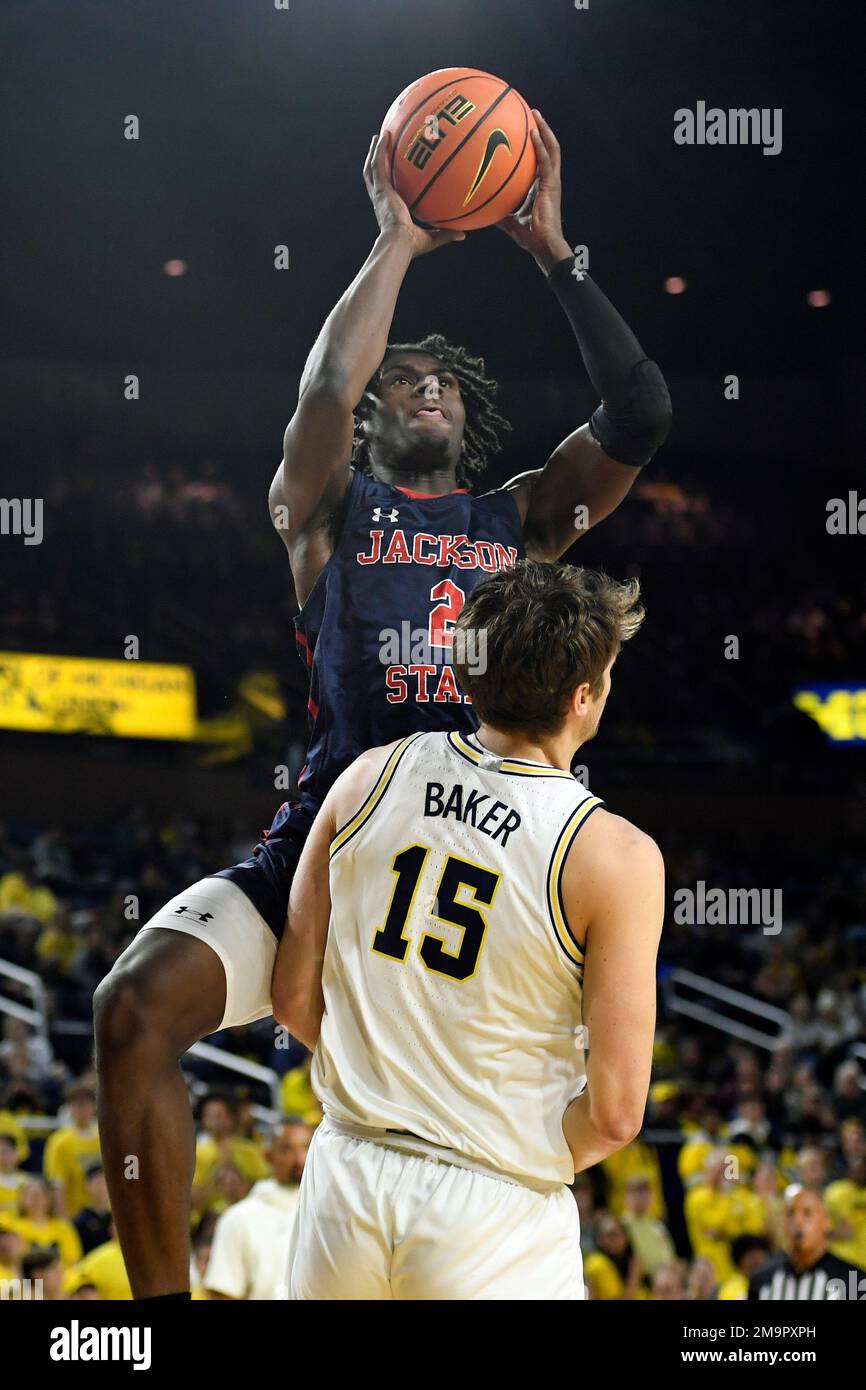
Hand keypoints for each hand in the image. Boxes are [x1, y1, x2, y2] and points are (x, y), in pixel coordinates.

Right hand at [364, 131, 465, 258]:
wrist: (399, 242)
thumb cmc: (412, 245)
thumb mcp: (432, 237)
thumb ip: (445, 233)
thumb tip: (463, 234)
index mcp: (390, 208)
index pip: (387, 190)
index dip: (387, 180)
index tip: (391, 170)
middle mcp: (382, 199)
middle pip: (375, 175)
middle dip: (377, 160)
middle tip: (380, 146)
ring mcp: (379, 193)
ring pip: (372, 167)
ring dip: (375, 151)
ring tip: (379, 136)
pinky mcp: (381, 189)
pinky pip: (378, 164)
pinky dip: (379, 149)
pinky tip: (384, 136)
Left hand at [495, 110, 571, 271]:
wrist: (543, 244)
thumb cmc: (529, 237)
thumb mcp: (508, 221)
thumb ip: (498, 212)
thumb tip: (479, 209)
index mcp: (540, 186)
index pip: (539, 160)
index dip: (535, 145)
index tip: (525, 130)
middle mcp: (548, 180)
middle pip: (547, 148)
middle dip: (541, 129)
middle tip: (531, 113)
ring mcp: (552, 181)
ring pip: (552, 148)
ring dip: (544, 130)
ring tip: (535, 114)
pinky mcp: (552, 185)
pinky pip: (546, 160)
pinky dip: (540, 145)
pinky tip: (533, 132)